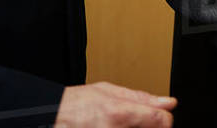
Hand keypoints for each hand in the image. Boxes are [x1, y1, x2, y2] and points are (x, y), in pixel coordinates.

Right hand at [54, 82, 175, 127]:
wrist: (49, 118)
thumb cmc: (72, 106)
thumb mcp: (106, 91)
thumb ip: (140, 98)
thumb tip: (167, 102)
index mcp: (119, 113)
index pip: (162, 121)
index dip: (164, 119)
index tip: (162, 119)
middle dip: (146, 126)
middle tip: (131, 121)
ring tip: (116, 123)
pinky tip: (111, 127)